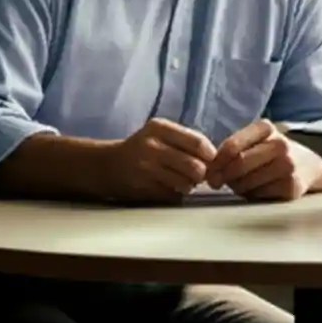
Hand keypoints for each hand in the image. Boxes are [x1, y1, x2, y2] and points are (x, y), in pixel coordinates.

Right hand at [99, 118, 216, 204]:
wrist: (107, 165)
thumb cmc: (142, 148)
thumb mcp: (160, 133)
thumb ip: (186, 139)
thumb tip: (214, 156)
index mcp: (159, 128)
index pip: (198, 143)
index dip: (210, 155)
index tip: (210, 160)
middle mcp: (152, 146)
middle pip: (195, 166)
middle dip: (202, 174)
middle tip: (199, 174)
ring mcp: (146, 168)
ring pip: (186, 183)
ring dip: (190, 185)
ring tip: (184, 180)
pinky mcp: (142, 187)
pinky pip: (173, 194)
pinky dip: (177, 193)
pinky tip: (170, 186)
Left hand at [205, 120, 321, 200]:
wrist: (310, 164)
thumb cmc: (272, 153)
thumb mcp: (256, 140)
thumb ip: (234, 149)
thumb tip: (208, 171)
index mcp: (266, 128)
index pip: (232, 146)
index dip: (215, 162)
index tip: (209, 171)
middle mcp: (280, 144)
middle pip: (239, 164)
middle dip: (222, 176)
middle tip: (216, 182)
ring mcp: (288, 165)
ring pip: (247, 182)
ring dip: (237, 186)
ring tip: (239, 184)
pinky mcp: (293, 186)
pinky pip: (260, 194)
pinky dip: (252, 195)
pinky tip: (255, 190)